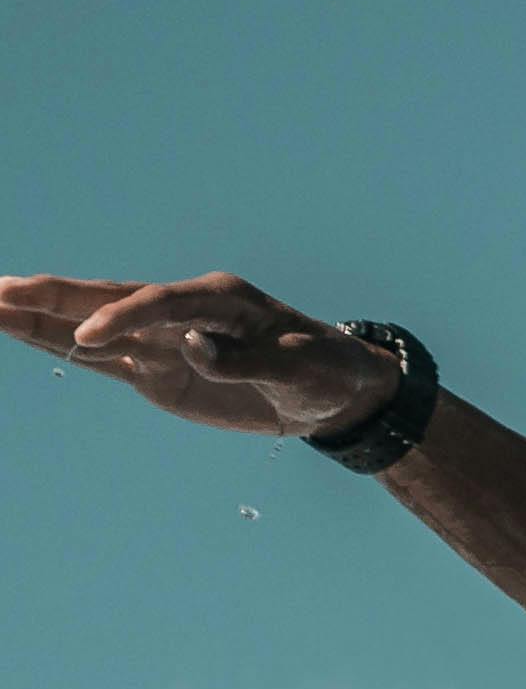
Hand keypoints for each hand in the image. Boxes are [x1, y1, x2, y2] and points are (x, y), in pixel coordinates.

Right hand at [0, 270, 398, 444]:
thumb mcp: (299, 368)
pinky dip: (58, 346)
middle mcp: (179, 311)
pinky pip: (99, 359)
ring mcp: (161, 339)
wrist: (332, 390)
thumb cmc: (324, 370)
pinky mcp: (155, 368)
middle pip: (106, 299)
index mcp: (218, 299)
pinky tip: (16, 332)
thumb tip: (196, 348)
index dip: (125, 318)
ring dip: (38, 317)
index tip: (90, 339)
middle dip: (52, 297)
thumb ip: (246, 361)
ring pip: (88, 325)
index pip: (162, 305)